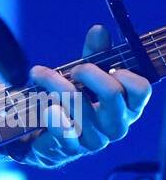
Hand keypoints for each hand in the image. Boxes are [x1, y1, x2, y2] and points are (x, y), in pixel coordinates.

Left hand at [18, 24, 151, 166]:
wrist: (44, 131)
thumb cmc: (75, 98)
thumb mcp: (87, 73)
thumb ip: (95, 53)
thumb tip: (98, 30)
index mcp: (128, 106)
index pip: (141, 90)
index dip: (126, 74)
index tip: (109, 66)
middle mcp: (116, 125)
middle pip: (113, 95)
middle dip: (89, 74)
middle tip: (74, 68)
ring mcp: (95, 139)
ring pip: (81, 107)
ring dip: (56, 85)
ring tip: (39, 74)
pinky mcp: (71, 149)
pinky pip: (64, 129)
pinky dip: (52, 113)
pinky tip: (46, 105)